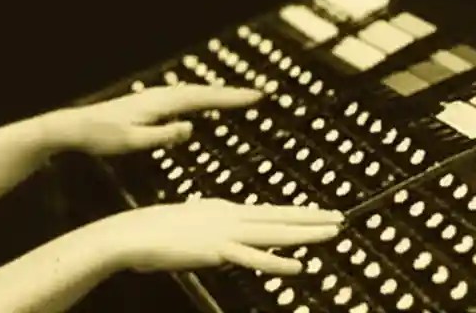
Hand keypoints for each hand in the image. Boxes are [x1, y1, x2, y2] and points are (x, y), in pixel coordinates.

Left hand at [46, 84, 262, 155]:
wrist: (75, 126)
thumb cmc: (101, 137)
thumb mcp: (132, 142)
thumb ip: (162, 136)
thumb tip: (191, 127)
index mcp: (159, 103)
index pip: (202, 98)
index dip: (229, 98)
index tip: (254, 96)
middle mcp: (160, 96)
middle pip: (201, 91)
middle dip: (230, 93)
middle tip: (256, 94)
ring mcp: (155, 98)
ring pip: (193, 93)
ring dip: (216, 94)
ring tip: (237, 98)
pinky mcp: (150, 104)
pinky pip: (183, 98)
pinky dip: (200, 98)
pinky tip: (202, 104)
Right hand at [92, 198, 342, 274]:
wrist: (134, 234)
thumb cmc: (154, 232)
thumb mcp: (188, 224)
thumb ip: (208, 228)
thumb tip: (219, 236)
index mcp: (225, 209)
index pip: (269, 212)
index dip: (297, 213)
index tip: (319, 212)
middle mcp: (231, 215)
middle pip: (280, 218)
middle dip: (312, 219)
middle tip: (341, 218)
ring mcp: (226, 232)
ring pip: (276, 234)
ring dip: (307, 234)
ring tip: (334, 233)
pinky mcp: (218, 251)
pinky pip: (255, 259)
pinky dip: (279, 263)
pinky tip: (300, 265)